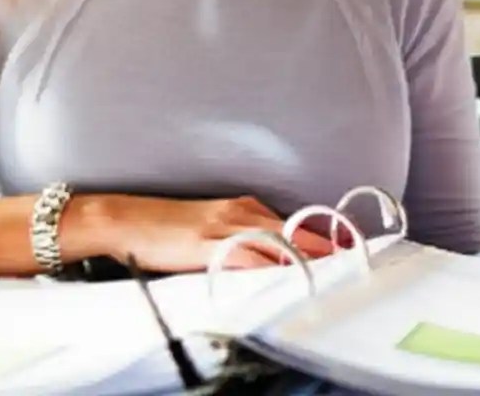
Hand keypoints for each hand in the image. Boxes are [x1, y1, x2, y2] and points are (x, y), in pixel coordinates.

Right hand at [88, 195, 338, 272]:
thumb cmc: (164, 226)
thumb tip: (269, 255)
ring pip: (277, 240)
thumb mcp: (210, 227)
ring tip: (334, 266)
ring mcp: (224, 228)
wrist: (126, 219)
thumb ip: (240, 237)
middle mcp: (239, 213)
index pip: (291, 222)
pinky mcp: (207, 245)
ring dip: (306, 254)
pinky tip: (287, 272)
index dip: (321, 235)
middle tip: (354, 255)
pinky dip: (271, 264)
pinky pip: (248, 256)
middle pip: (293, 228)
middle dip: (325, 244)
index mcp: (241, 207)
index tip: (346, 246)